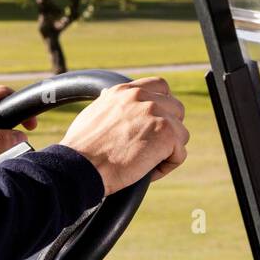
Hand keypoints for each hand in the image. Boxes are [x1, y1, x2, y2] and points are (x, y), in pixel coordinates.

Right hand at [60, 77, 188, 195]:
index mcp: (124, 91)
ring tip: (145, 163)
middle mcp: (141, 97)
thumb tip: (107, 96)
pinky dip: (166, 166)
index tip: (155, 124)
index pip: (159, 87)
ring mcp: (156, 113)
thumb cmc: (80, 149)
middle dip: (169, 129)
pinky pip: (180, 153)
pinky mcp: (166, 133)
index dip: (162, 106)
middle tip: (151, 147)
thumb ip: (109, 104)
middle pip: (176, 109)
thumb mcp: (92, 114)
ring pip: (180, 133)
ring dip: (167, 150)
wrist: (79, 166)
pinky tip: (147, 172)